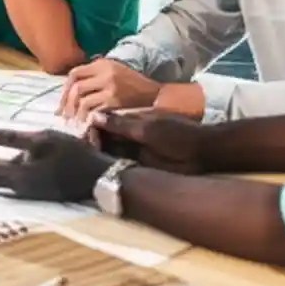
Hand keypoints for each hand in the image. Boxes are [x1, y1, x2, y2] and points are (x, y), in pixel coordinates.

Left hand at [0, 128, 113, 201]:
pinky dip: (3, 176)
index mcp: (17, 174)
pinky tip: (8, 168)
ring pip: (1, 182)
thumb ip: (13, 139)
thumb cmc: (70, 154)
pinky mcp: (39, 192)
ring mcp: (29, 192)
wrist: (97, 178)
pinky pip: (13, 185)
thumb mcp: (42, 139)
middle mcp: (19, 187)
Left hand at [61, 59, 162, 119]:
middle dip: (66, 103)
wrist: (156, 95)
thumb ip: (94, 76)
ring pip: (83, 101)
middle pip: (76, 87)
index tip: (62, 102)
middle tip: (64, 116)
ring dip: (76, 114)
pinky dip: (88, 118)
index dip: (65, 89)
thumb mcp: (114, 71)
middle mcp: (105, 73)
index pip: (75, 73)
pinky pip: (94, 111)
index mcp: (103, 63)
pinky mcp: (115, 102)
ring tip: (75, 122)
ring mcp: (110, 88)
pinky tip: (87, 123)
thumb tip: (70, 90)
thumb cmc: (133, 85)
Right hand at [91, 110, 206, 173]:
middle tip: (81, 149)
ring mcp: (135, 150)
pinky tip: (100, 168)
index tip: (82, 134)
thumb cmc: (178, 136)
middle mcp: (131, 134)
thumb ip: (120, 124)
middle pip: (105, 136)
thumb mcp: (147, 128)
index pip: (104, 121)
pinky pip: (120, 163)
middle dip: (92, 140)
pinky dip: (109, 163)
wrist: (203, 153)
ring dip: (99, 153)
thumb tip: (94, 117)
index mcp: (132, 120)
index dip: (91, 127)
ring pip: (110, 150)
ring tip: (85, 158)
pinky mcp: (141, 164)